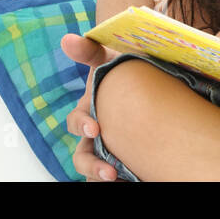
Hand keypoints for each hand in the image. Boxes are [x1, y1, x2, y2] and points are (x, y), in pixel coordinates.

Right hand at [60, 33, 123, 181]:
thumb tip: (66, 39)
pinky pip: (114, 177)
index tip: (94, 128)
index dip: (81, 125)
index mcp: (90, 112)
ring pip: (95, 171)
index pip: (76, 122)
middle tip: (109, 171)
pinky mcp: (124, 160)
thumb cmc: (125, 72)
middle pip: (83, 156)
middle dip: (92, 165)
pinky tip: (133, 179)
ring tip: (116, 179)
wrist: (153, 83)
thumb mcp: (111, 58)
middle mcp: (95, 135)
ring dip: (100, 177)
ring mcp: (109, 149)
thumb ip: (90, 50)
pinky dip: (119, 180)